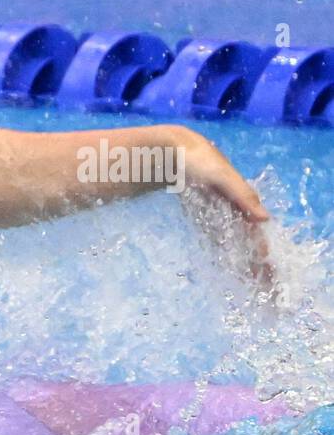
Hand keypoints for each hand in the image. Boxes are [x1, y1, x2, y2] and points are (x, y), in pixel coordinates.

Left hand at [175, 130, 274, 288]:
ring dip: (238, 256)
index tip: (266, 271)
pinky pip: (211, 232)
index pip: (255, 229)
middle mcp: (229, 204)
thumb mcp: (221, 175)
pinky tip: (224, 259)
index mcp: (240, 197)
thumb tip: (264, 219)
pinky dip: (219, 247)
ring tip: (247, 277)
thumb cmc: (197, 160)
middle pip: (245, 236)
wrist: (168, 150)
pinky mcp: (196, 210)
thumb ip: (242, 195)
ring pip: (229, 237)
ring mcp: (213, 207)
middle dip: (253, 258)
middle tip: (260, 283)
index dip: (261, 249)